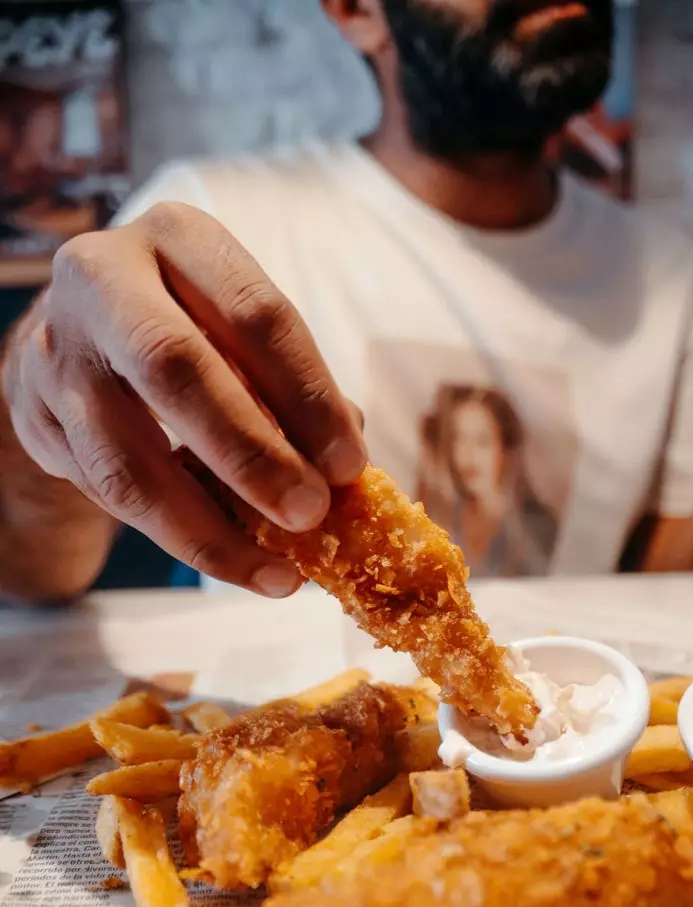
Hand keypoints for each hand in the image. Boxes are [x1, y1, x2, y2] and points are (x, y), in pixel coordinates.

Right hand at [3, 202, 366, 596]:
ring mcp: (58, 351)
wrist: (78, 332)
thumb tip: (345, 472)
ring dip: (208, 529)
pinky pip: (109, 495)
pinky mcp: (35, 416)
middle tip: (309, 514)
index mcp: (179, 238)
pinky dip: (178, 538)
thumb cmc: (190, 327)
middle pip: (175, 369)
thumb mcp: (240, 328)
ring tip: (277, 574)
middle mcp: (103, 279)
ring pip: (126, 459)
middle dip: (251, 455)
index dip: (308, 396)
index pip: (255, 314)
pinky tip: (233, 561)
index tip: (350, 466)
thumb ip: (291, 386)